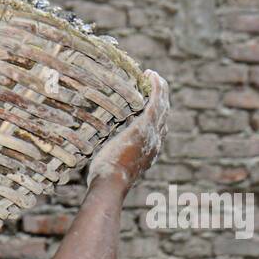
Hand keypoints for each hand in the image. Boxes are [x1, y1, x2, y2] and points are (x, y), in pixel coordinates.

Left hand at [86, 70, 169, 190]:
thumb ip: (109, 156)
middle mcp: (155, 141)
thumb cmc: (104, 179)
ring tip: (152, 76)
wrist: (111, 182)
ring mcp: (151, 133)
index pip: (157, 128)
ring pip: (163, 105)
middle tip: (152, 83)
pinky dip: (156, 87)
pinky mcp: (145, 125)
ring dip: (159, 88)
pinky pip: (155, 101)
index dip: (155, 114)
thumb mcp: (110, 165)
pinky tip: (151, 75)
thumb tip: (94, 151)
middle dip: (160, 98)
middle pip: (164, 114)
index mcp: (149, 151)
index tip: (148, 103)